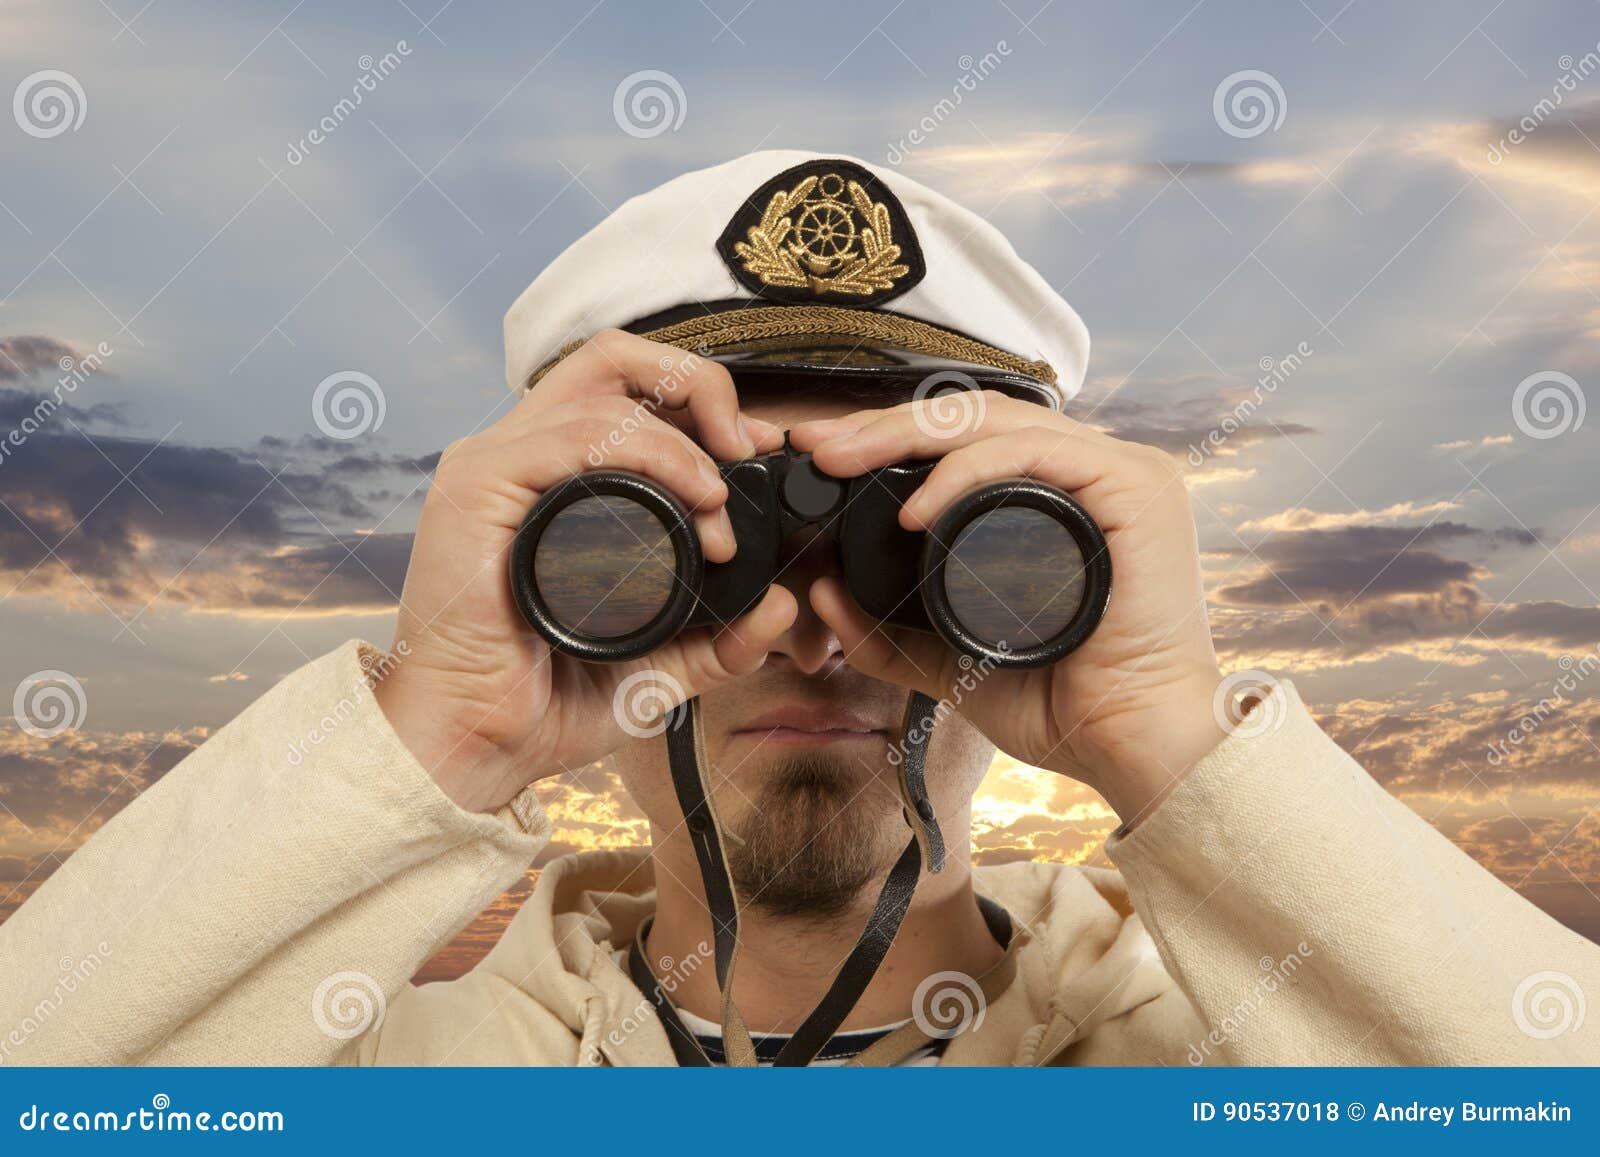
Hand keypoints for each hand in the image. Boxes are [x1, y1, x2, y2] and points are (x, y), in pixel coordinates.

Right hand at [374, 330, 794, 812]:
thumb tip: (779, 605)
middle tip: (748, 442)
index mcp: (554, 480)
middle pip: (615, 360)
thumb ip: (720, 638)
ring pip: (604, 388)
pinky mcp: (478, 485)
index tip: (759, 448)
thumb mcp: (659, 665)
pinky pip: (577, 433)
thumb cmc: (547, 701)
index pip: (629, 394)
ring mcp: (495, 464)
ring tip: (721, 503)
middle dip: (699, 382)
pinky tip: (693, 495)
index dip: (703, 402)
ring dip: (686, 440)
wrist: (478, 746)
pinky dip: (651, 453)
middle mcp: (522, 456)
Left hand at [788, 393, 1225, 824]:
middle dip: (882, 426)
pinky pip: (1031, 454)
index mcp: (1063, 497)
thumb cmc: (1066, 705)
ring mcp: (1118, 472)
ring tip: (841, 461)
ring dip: (907, 434)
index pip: (968, 442)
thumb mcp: (958, 661)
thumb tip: (822, 596)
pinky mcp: (1134, 486)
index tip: (821, 456)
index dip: (890, 439)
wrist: (1134, 745)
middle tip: (816, 445)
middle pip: (974, 419)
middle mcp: (1094, 471)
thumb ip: (893, 636)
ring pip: (995, 421)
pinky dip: (963, 472)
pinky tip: (912, 509)